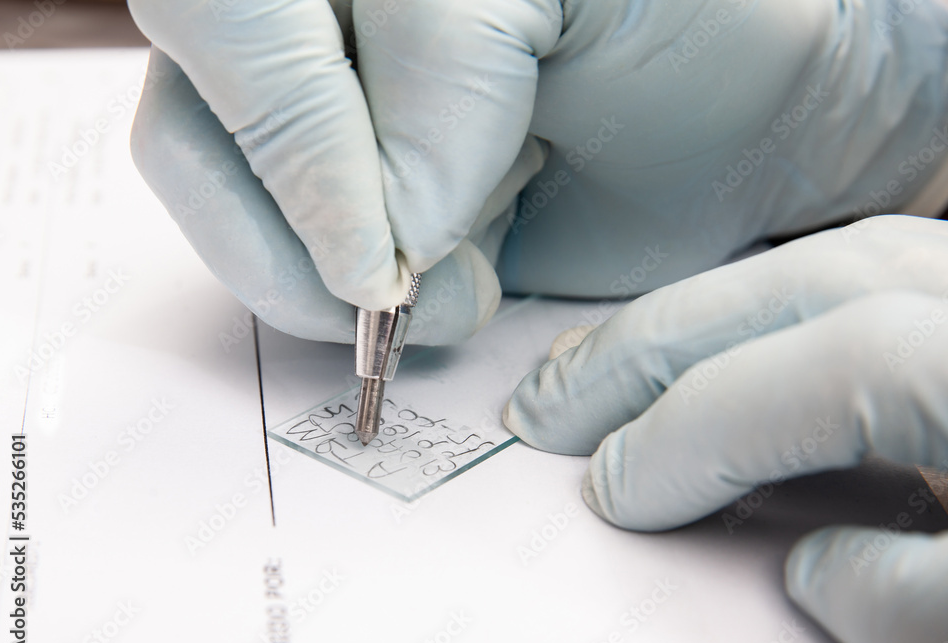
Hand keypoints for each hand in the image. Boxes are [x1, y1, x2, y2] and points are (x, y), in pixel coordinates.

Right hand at [129, 0, 947, 342]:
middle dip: (295, 240)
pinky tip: (457, 281)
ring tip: (459, 287)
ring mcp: (330, 114)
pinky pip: (281, 264)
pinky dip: (348, 308)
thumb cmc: (700, 24)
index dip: (294, 145)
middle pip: (191, 131)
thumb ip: (447, 59)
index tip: (387, 261)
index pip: (233, 19)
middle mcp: (324, 25)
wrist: (756, 115)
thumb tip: (384, 215)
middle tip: (406, 293)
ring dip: (322, 286)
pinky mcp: (358, 202)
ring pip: (217, 207)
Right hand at [504, 216, 947, 642]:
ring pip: (839, 252)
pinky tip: (751, 339)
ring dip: (712, 308)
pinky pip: (885, 266)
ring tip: (625, 359)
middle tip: (551, 400)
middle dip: (652, 343)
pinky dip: (788, 301)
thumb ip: (919, 602)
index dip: (691, 439)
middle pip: (801, 281)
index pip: (828, 378)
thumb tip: (813, 570)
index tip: (613, 499)